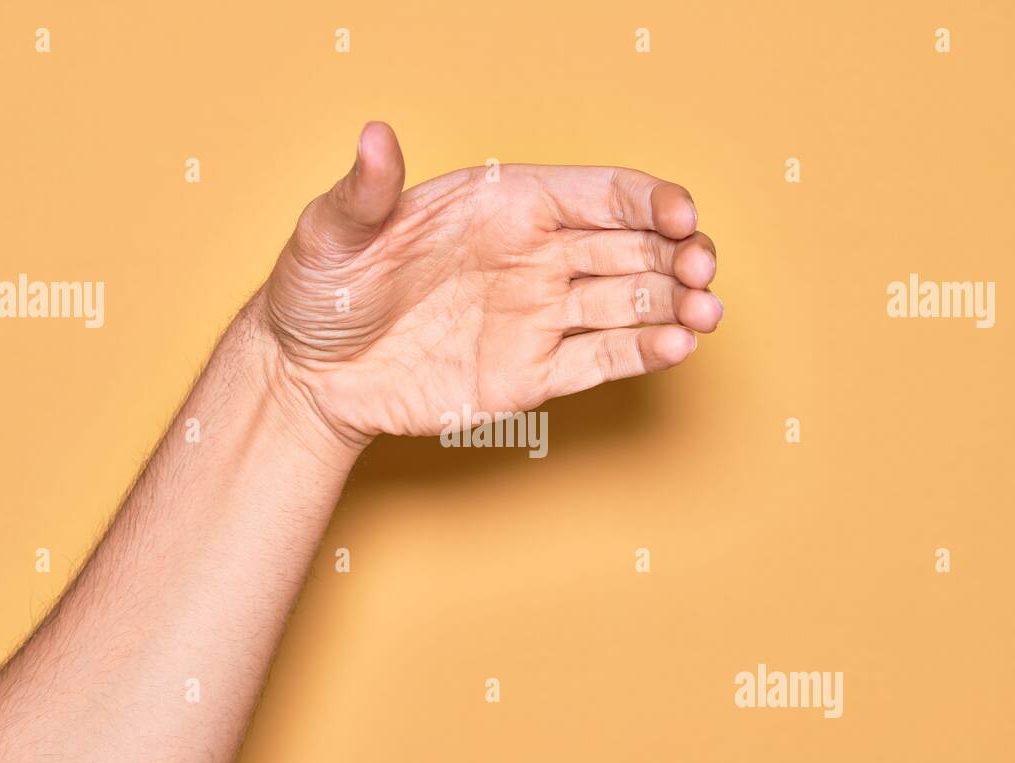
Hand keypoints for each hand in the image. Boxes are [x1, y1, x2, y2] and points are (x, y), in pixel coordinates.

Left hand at [260, 122, 720, 446]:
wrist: (308, 376)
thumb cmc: (319, 292)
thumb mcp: (328, 235)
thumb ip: (364, 191)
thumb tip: (376, 136)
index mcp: (503, 205)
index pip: (597, 193)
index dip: (649, 200)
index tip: (680, 216)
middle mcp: (534, 256)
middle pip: (632, 246)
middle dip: (678, 254)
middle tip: (701, 270)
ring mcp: (537, 316)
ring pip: (628, 303)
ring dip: (675, 305)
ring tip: (706, 313)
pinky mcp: (530, 375)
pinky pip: (600, 359)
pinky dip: (642, 353)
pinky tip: (676, 346)